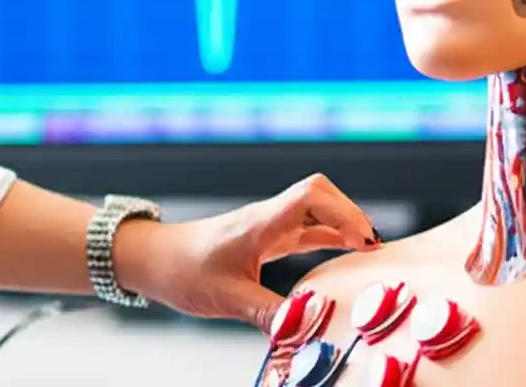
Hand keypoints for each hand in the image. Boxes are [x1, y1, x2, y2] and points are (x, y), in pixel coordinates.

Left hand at [112, 173, 379, 333]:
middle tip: (371, 246)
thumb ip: (267, 313)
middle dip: (350, 214)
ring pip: (314, 212)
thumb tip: (302, 330)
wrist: (154, 260)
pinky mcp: (264, 238)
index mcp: (260, 224)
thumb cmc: (183, 271)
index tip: (363, 239)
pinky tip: (344, 250)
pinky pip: (304, 229)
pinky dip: (328, 236)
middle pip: (319, 195)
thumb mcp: (227, 298)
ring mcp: (267, 226)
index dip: (344, 211)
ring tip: (369, 249)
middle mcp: (267, 218)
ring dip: (342, 224)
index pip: (310, 195)